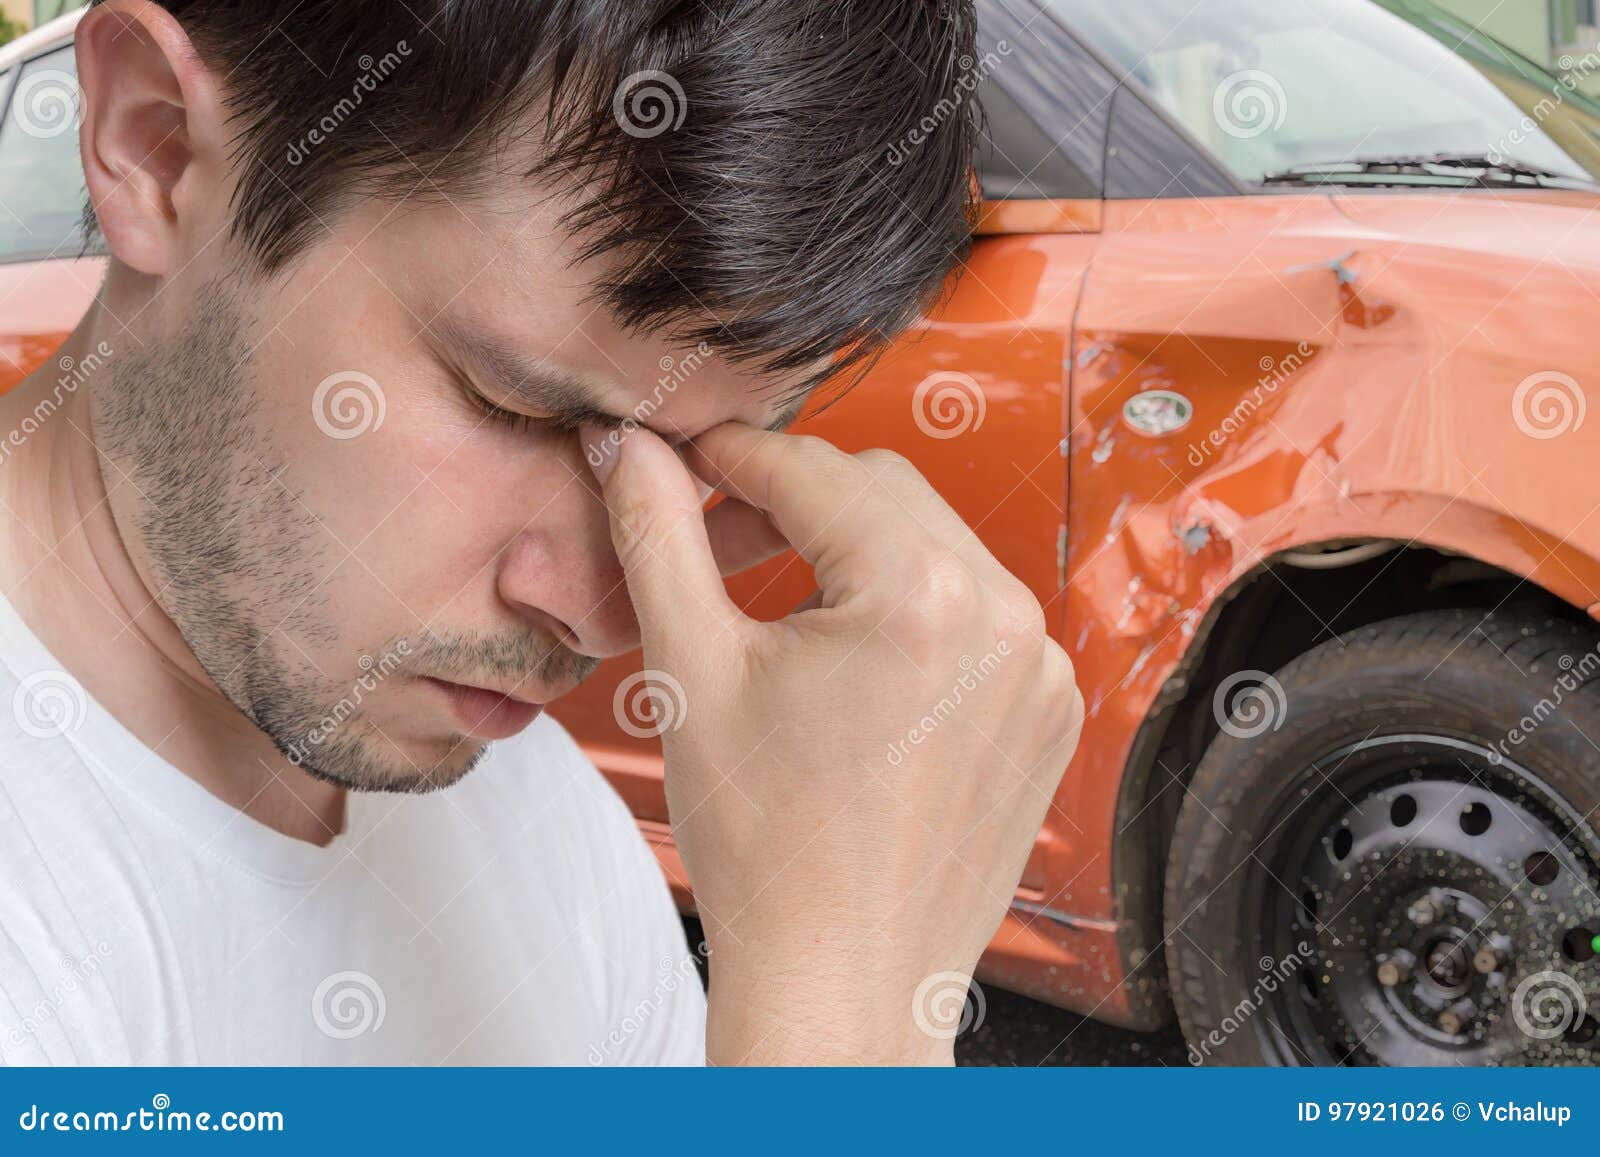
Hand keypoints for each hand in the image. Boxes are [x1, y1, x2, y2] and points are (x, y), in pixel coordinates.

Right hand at [584, 422, 1082, 1064]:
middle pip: (881, 493)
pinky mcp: (1047, 711)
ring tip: (783, 617)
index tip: (687, 464)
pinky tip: (854, 670)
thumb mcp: (691, 673)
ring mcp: (1037, 668)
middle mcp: (1003, 618)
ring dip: (855, 555)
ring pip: (933, 550)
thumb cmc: (769, 853)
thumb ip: (660, 535)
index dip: (732, 458)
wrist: (842, 982)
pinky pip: (976, 617)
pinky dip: (914, 615)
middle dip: (794, 502)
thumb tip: (630, 450)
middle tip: (720, 544)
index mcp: (921, 594)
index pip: (812, 469)